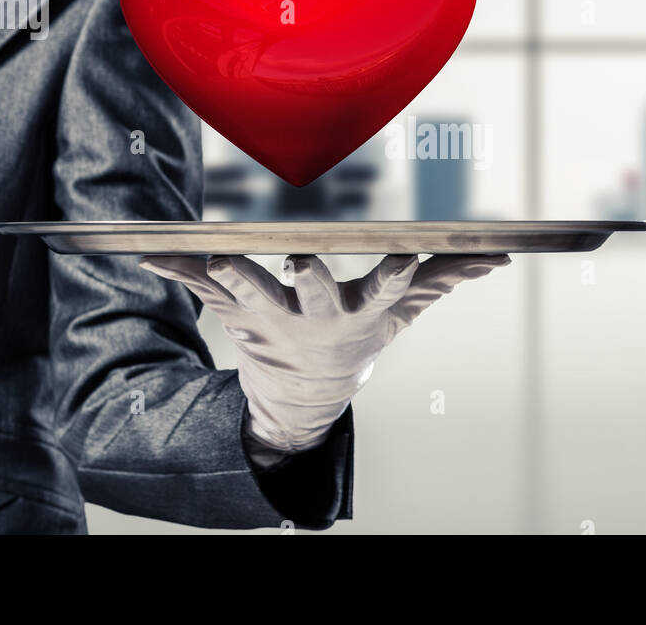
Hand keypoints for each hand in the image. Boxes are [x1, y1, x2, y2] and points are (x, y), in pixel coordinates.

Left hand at [138, 253, 510, 458]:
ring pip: (247, 292)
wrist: (302, 392)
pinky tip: (150, 254)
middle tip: (301, 259)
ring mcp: (267, 317)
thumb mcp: (400, 313)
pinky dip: (173, 270)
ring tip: (209, 257)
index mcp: (354, 314)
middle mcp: (310, 317)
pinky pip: (198, 288)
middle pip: (310, 296)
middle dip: (307, 279)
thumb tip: (495, 256)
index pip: (382, 293)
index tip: (408, 253)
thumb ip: (442, 280)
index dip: (397, 275)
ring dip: (228, 276)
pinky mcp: (230, 310)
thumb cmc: (357, 335)